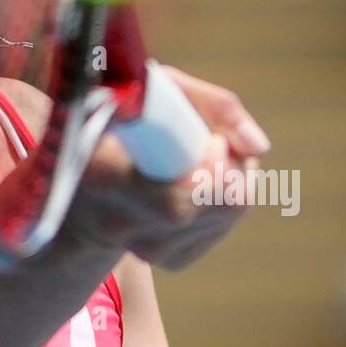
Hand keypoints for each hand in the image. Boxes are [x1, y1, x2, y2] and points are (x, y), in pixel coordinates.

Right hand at [63, 65, 270, 269]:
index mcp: (98, 173)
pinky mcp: (165, 258)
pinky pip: (218, 231)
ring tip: (210, 153)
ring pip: (222, 220)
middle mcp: (114, 222)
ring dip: (234, 181)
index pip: (174, 203)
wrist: (86, 166)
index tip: (212, 141)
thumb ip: (215, 105)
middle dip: (233, 171)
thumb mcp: (160, 88)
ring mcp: (140, 247)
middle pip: (207, 212)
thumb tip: (259, 147)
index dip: (210, 174)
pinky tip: (203, 181)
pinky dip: (225, 202)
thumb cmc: (128, 111)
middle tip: (219, 141)